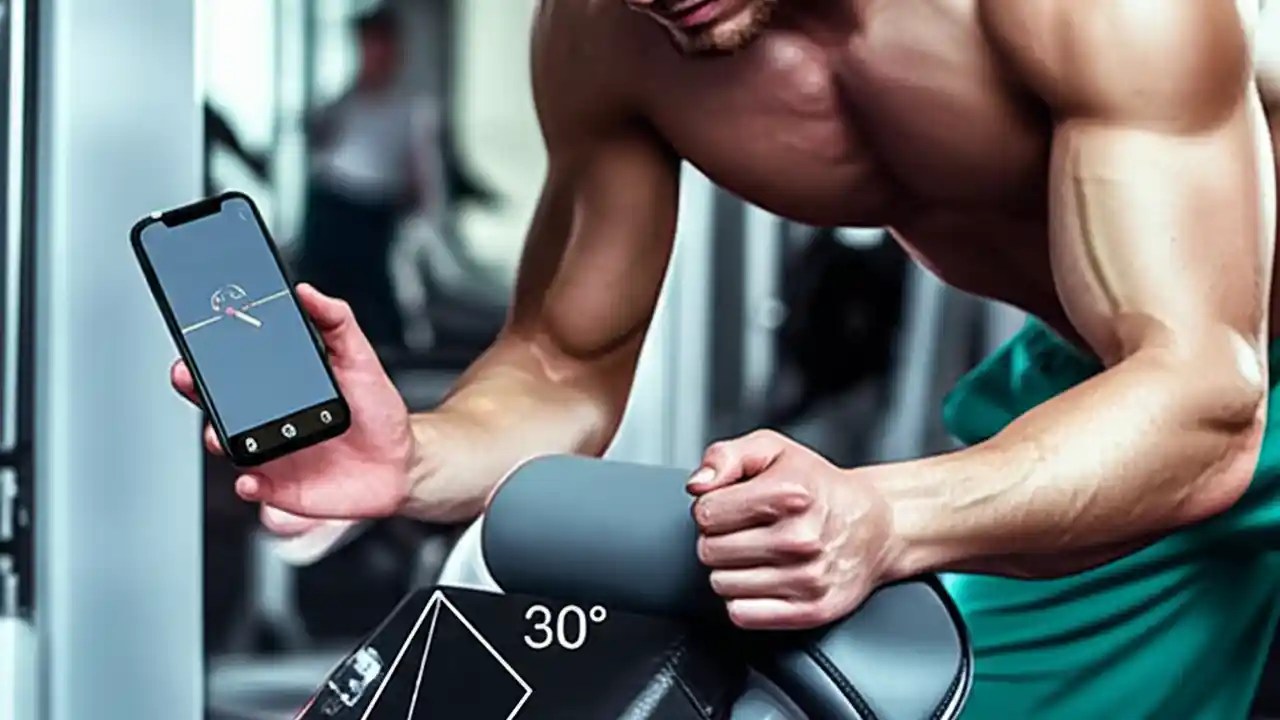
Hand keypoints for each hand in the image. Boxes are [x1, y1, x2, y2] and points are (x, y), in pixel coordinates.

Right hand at [172, 284, 419, 527]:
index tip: (195, 340)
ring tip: (221, 433)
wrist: (402, 462)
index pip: (234, 369)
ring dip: (217, 438)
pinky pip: (254, 489)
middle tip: (189, 377)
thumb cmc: (377, 412)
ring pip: (229, 446)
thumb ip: (336, 323)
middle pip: (218, 404)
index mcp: (281, 389)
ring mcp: (272, 454)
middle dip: (195, 390)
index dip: (208, 355)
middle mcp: (268, 421)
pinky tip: (251, 479)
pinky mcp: (282, 488)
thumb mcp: (359, 359)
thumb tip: (307, 292)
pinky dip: (247, 486)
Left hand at [688, 431, 899, 629]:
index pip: (706, 513)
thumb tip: (697, 484)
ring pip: (722, 584)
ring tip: (758, 552)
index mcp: (788, 494)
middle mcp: (799, 538)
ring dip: (731, 569)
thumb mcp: (772, 450)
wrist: (874, 526)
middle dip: (719, 538)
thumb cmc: (818, 488)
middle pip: (710, 551)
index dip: (711, 508)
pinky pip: (742, 613)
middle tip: (746, 530)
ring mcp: (806, 578)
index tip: (731, 506)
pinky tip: (763, 578)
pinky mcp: (810, 610)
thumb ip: (726, 456)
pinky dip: (744, 598)